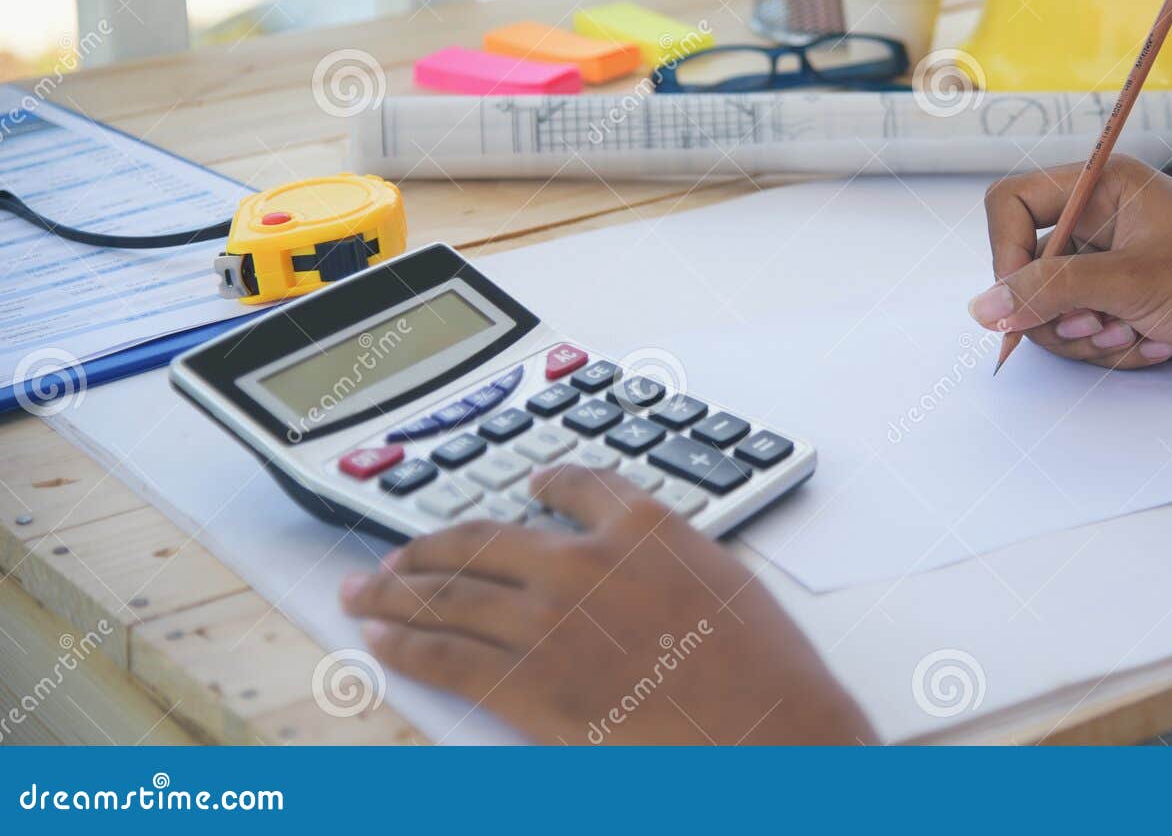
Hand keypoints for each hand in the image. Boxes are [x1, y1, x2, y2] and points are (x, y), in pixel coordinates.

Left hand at [340, 466, 873, 744]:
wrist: (766, 730)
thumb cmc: (765, 668)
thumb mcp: (724, 582)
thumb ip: (669, 563)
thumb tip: (646, 571)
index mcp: (642, 525)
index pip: (575, 485)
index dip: (541, 483)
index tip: (529, 485)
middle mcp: (583, 560)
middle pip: (484, 539)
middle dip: (430, 544)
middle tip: (398, 551)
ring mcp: (550, 620)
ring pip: (450, 593)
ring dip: (396, 589)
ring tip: (364, 589)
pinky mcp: (529, 683)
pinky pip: (448, 655)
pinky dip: (406, 644)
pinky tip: (380, 639)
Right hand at [970, 157, 1171, 394]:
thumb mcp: (1133, 282)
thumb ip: (1050, 291)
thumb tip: (984, 307)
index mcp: (1101, 188)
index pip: (1011, 204)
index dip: (1005, 253)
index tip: (1018, 298)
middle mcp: (1099, 225)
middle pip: (1024, 270)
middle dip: (1057, 312)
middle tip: (1099, 323)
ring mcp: (1109, 270)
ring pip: (1050, 313)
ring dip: (1089, 337)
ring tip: (1139, 332)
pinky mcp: (1123, 309)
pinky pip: (1082, 338)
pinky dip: (1113, 351)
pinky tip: (1158, 342)